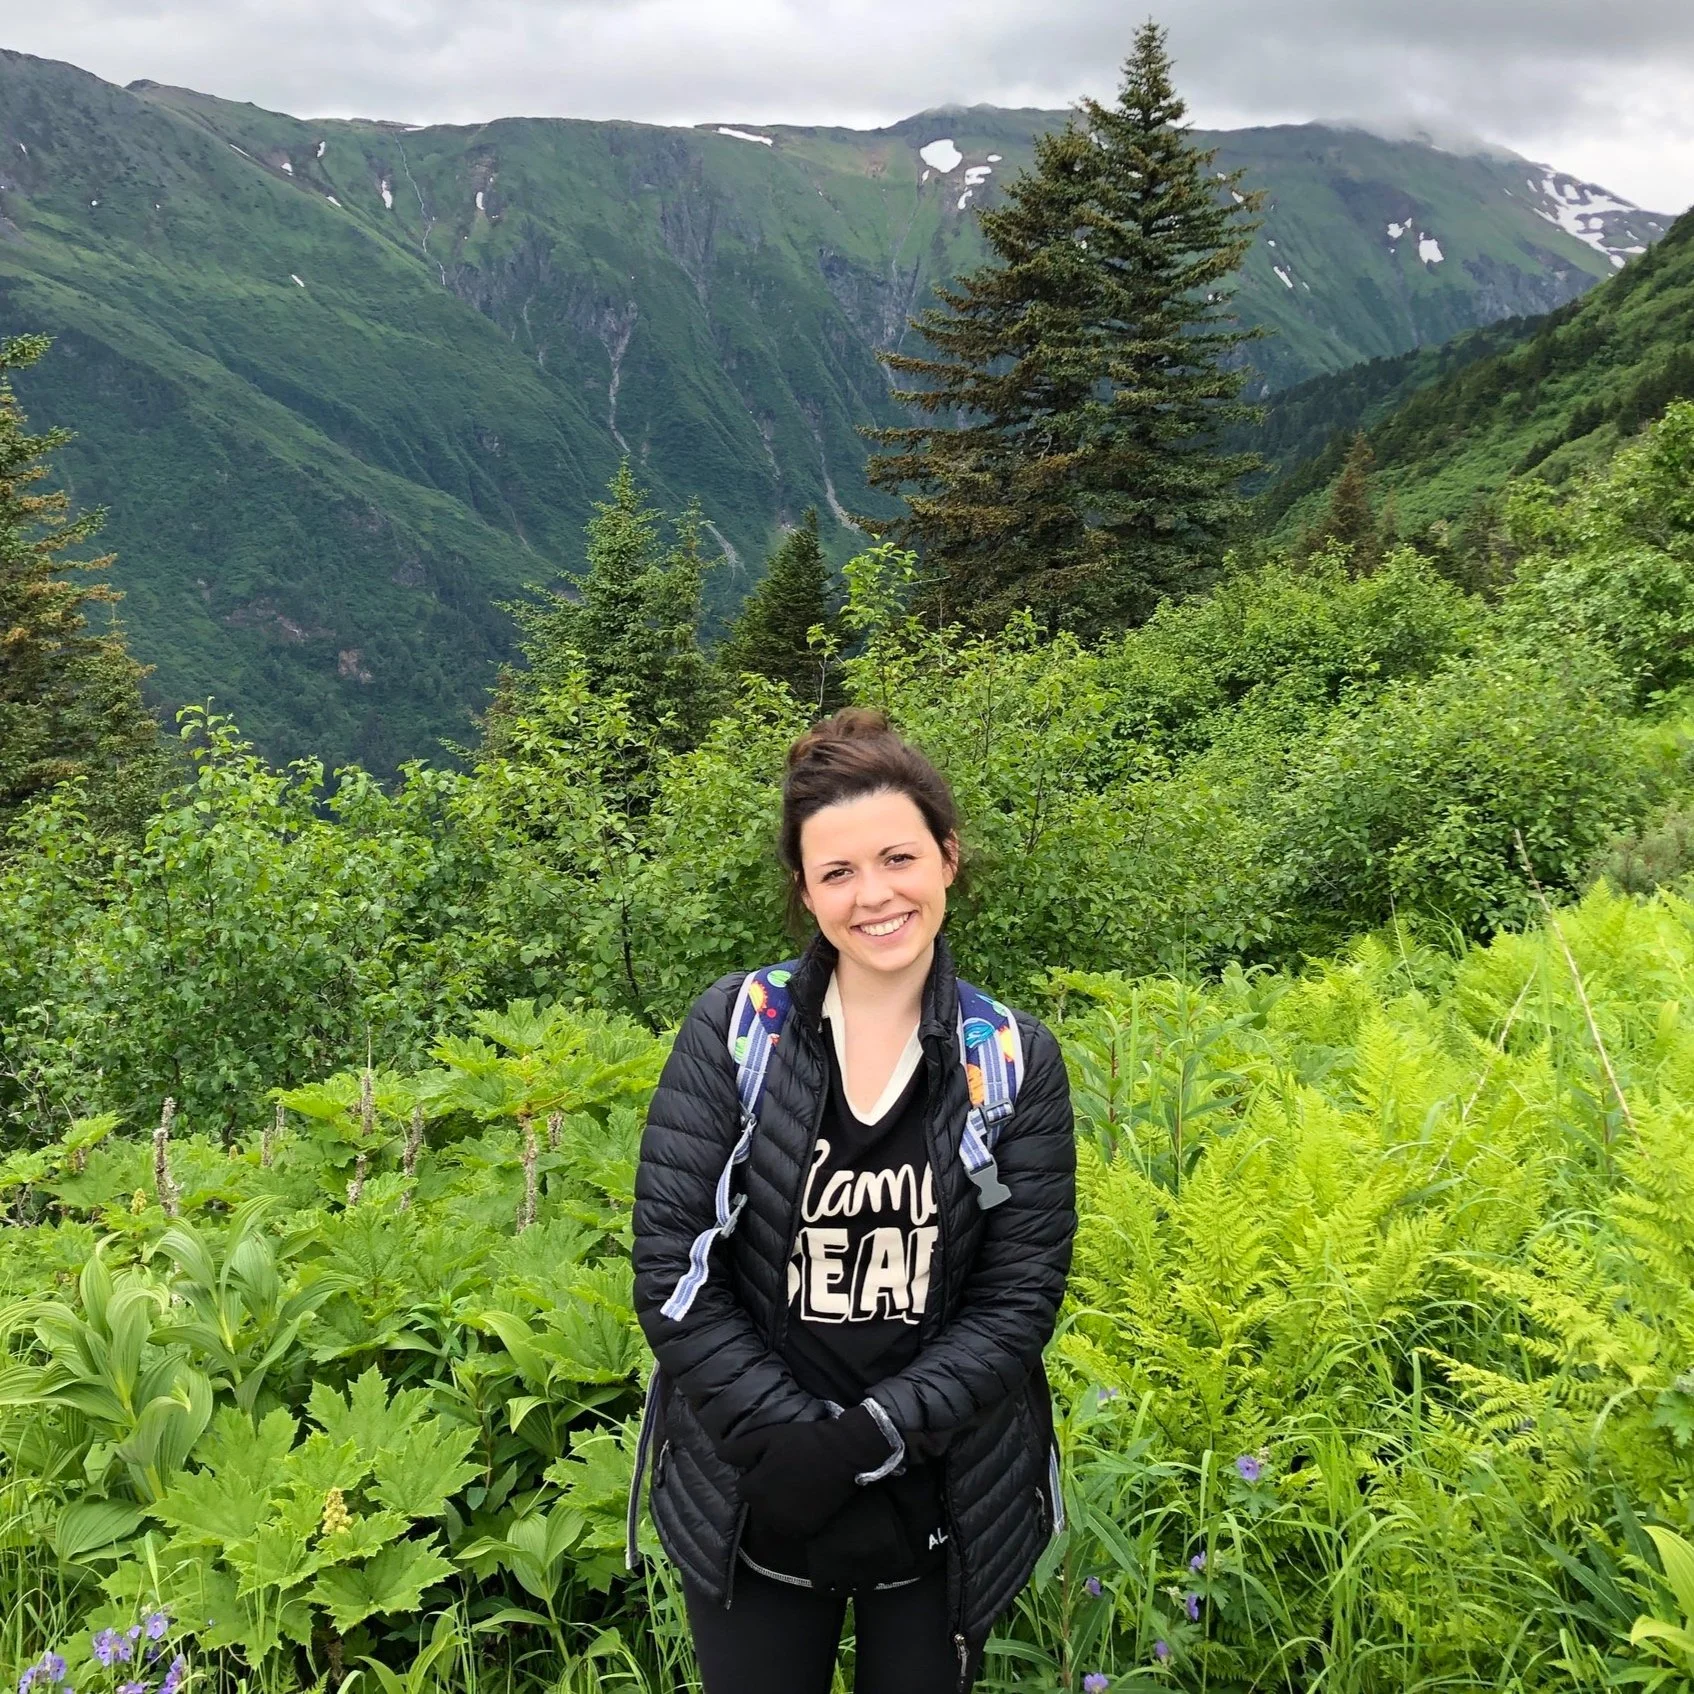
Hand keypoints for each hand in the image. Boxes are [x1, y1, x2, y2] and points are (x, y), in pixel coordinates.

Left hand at [738, 1405, 894, 1540]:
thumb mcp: (768, 1437)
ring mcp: (788, 1524)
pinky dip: (796, 1515)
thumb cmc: (803, 1441)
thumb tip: (718, 1455)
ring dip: (780, 1504)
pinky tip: (808, 1497)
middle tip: (785, 1471)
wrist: (843, 1453)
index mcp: (755, 1489)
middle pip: (758, 1503)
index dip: (755, 1473)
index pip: (743, 1487)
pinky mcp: (807, 1530)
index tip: (770, 1462)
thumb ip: (740, 1449)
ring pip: (774, 1515)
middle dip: (766, 1489)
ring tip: (797, 1483)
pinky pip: (793, 1525)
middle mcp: (768, 1512)